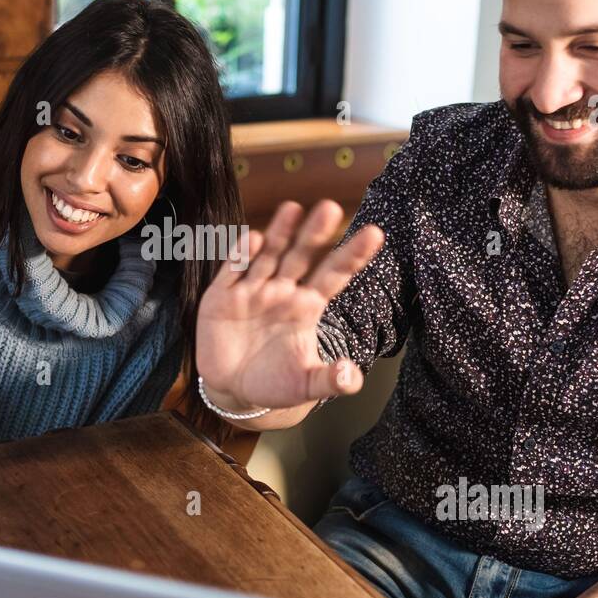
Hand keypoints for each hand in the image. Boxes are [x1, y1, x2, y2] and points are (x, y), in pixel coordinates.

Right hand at [195, 199, 382, 411]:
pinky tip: (253, 239)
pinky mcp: (222, 296)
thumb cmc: (274, 383)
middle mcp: (282, 291)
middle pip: (301, 257)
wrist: (232, 390)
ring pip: (268, 255)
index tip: (375, 233)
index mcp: (307, 306)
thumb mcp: (305, 386)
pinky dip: (241, 255)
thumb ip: (329, 381)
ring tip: (292, 209)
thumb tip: (351, 377)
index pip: (335, 275)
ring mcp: (252, 290)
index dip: (353, 254)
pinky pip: (232, 270)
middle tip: (331, 208)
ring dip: (279, 233)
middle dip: (314, 234)